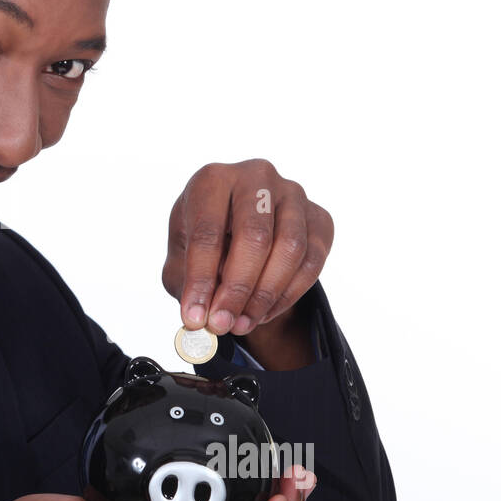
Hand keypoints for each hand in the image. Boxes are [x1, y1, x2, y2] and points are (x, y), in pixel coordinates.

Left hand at [162, 159, 332, 337]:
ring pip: (290, 249)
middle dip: (238, 289)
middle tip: (222, 324)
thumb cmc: (205, 239)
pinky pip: (312, 261)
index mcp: (212, 179)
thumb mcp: (181, 258)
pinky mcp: (319, 217)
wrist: (239, 228)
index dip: (200, 280)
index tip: (194, 317)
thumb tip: (200, 319)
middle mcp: (255, 177)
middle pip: (255, 236)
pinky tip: (263, 312)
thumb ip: (187, 284)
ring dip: (265, 295)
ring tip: (241, 323)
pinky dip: (288, 294)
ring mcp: (292, 194)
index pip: (207, 232)